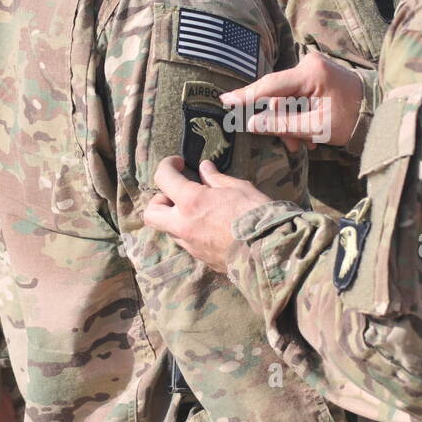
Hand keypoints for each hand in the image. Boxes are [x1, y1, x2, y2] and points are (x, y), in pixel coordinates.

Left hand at [144, 156, 272, 272]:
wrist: (270, 253)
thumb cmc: (257, 215)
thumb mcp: (240, 188)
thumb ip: (217, 179)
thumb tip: (204, 169)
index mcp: (191, 202)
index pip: (163, 178)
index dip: (167, 165)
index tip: (179, 162)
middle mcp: (183, 225)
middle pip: (152, 213)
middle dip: (159, 199)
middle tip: (177, 193)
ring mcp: (190, 246)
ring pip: (169, 230)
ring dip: (176, 217)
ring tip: (198, 210)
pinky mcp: (201, 259)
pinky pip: (187, 243)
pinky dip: (191, 232)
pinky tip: (211, 226)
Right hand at [221, 51, 364, 151]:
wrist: (378, 110)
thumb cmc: (353, 119)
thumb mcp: (317, 127)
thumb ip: (283, 125)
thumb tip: (252, 124)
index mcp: (310, 73)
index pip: (270, 85)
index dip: (246, 96)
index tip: (224, 101)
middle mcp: (308, 64)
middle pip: (277, 96)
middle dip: (281, 123)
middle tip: (294, 145)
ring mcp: (312, 68)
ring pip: (285, 100)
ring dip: (291, 123)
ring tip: (306, 142)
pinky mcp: (314, 75)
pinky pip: (295, 97)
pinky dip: (298, 115)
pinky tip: (309, 132)